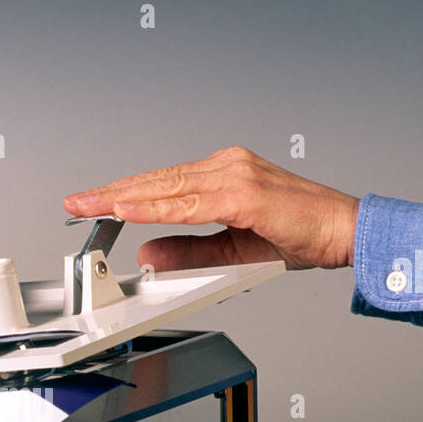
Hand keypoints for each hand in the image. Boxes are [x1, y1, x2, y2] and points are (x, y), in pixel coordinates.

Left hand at [63, 147, 359, 270]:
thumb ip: (190, 252)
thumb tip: (149, 255)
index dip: (125, 193)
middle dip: (111, 192)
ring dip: (124, 197)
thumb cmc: (301, 236)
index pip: (163, 183)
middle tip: (75, 201)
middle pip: (157, 180)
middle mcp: (227, 166)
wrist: (347, 232)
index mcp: (225, 175)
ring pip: (167, 187)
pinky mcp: (244, 193)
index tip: (92, 202)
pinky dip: (155, 206)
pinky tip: (128, 208)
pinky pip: (189, 203)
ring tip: (89, 205)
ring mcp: (235, 175)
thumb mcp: (232, 252)